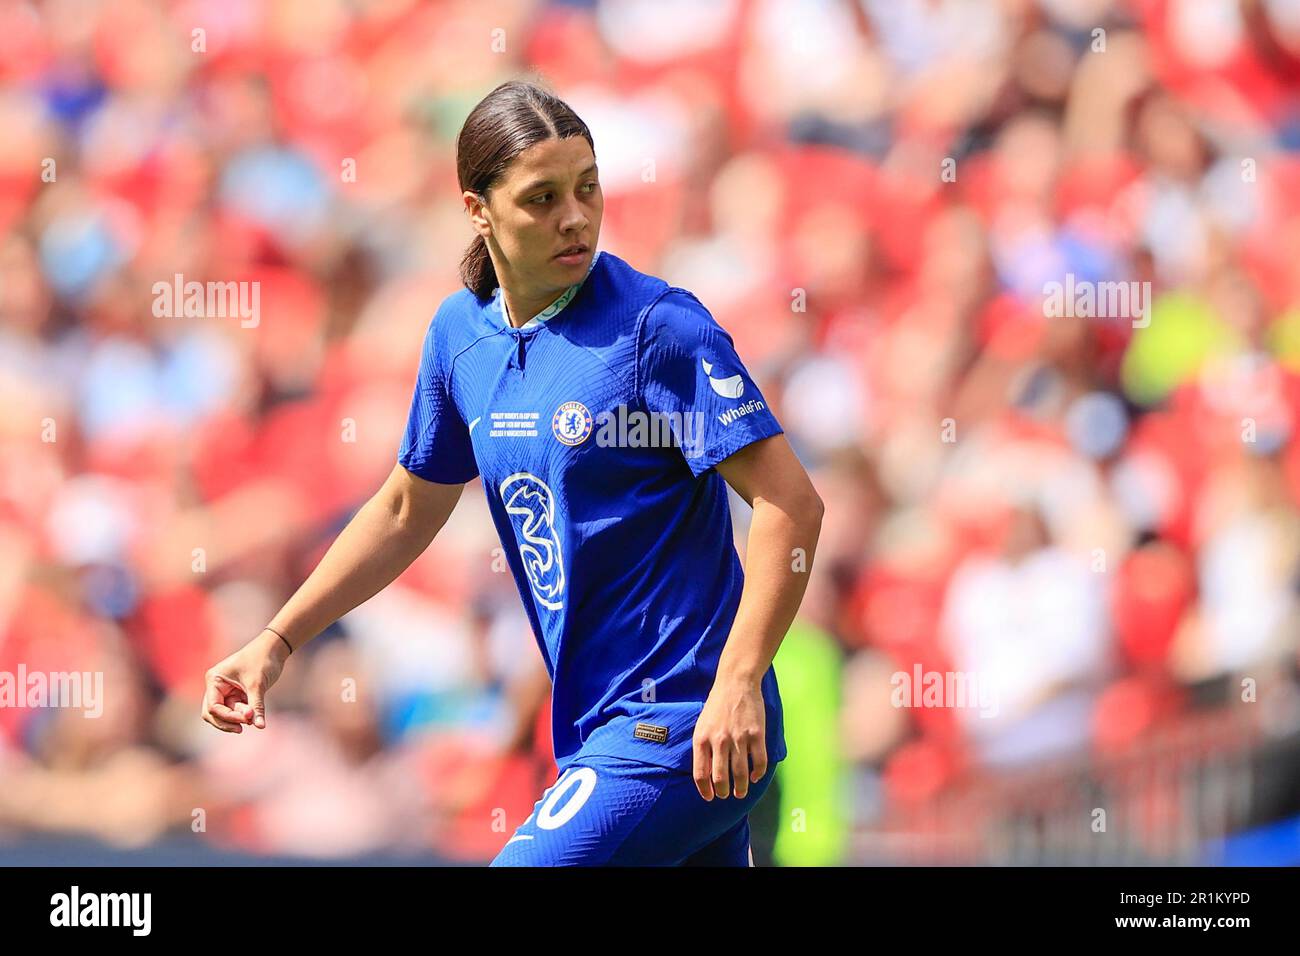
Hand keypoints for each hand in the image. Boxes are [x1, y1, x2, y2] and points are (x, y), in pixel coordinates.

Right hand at [201, 629, 290, 732]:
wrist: (275, 648)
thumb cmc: (262, 660)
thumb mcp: (258, 685)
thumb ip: (256, 706)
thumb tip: (260, 726)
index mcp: (214, 679)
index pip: (212, 706)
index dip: (226, 716)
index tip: (245, 718)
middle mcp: (216, 686)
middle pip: (213, 713)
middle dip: (228, 721)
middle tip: (245, 727)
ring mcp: (226, 691)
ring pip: (225, 714)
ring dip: (238, 718)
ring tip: (254, 717)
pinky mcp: (237, 695)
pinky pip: (236, 711)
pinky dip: (244, 716)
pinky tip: (255, 719)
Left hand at [692, 673, 767, 800]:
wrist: (736, 683)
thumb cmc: (717, 705)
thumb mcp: (701, 725)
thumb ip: (703, 748)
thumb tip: (706, 774)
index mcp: (702, 739)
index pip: (701, 774)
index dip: (705, 790)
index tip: (710, 797)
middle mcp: (719, 741)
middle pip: (720, 778)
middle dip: (723, 792)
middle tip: (726, 795)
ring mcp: (739, 738)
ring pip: (740, 774)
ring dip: (741, 788)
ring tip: (741, 792)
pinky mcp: (757, 735)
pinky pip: (759, 762)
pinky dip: (758, 774)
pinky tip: (756, 777)